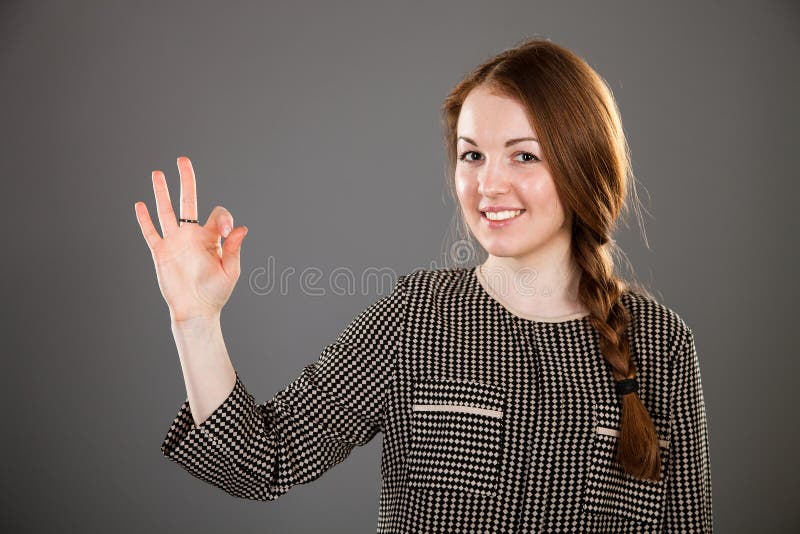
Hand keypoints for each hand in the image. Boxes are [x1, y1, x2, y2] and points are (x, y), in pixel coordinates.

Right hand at [134, 156, 248, 322]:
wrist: (195, 310)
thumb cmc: (216, 293)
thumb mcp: (230, 271)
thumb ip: (233, 249)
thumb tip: (241, 228)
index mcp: (212, 238)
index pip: (217, 214)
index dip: (223, 218)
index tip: (227, 231)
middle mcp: (192, 236)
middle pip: (188, 201)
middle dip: (186, 180)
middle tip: (183, 160)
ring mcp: (175, 242)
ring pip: (166, 211)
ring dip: (162, 192)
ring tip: (157, 173)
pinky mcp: (161, 253)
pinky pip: (151, 232)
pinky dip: (145, 219)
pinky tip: (140, 205)